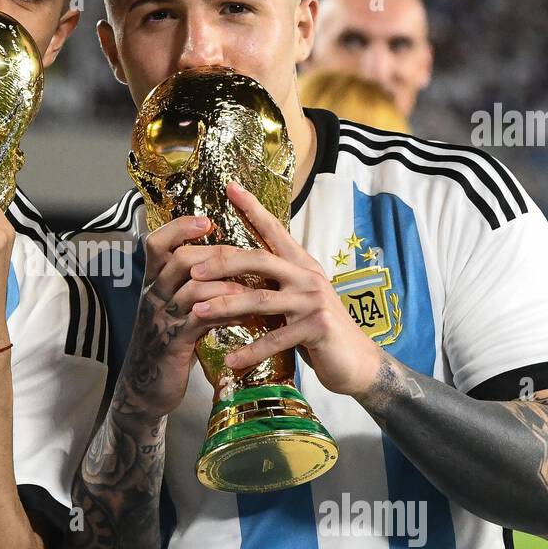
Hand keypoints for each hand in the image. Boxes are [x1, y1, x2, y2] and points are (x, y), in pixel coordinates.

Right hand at [113, 215, 249, 422]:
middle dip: (217, 255)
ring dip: (228, 284)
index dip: (179, 227)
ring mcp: (161, 318)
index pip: (156, 244)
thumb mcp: (174, 313)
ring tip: (253, 288)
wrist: (145, 390)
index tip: (207, 221)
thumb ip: (191, 291)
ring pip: (194, 287)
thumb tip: (226, 269)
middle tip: (245, 258)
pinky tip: (244, 316)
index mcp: (152, 285)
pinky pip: (202, 318)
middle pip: (180, 259)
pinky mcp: (173, 342)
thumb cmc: (165, 348)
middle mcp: (152, 296)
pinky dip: (226, 313)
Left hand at [189, 182, 382, 396]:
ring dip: (225, 306)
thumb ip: (273, 285)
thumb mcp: (296, 300)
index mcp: (301, 265)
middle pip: (259, 260)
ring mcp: (315, 301)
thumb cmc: (318, 331)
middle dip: (222, 263)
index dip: (253, 208)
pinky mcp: (318, 327)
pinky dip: (252, 350)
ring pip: (261, 298)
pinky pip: (276, 337)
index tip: (230, 186)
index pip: (274, 230)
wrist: (356, 361)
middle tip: (191, 271)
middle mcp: (309, 276)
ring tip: (197, 313)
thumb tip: (234, 275)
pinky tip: (232, 360)